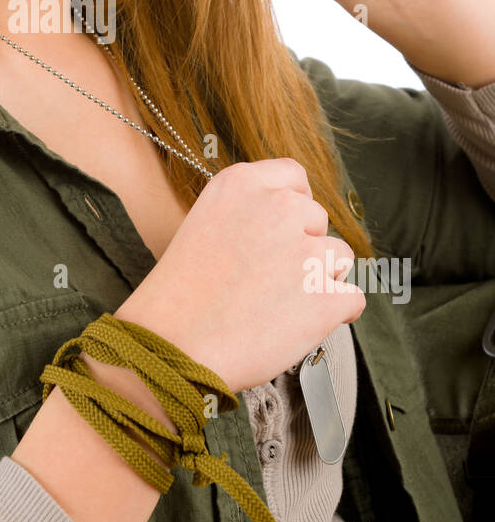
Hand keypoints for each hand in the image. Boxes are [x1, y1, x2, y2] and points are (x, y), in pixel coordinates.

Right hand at [116, 158, 364, 394]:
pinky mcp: (326, 296)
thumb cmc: (181, 295)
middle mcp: (279, 207)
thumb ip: (249, 213)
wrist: (170, 345)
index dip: (292, 207)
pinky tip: (296, 325)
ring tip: (276, 305)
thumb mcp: (205, 224)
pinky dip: (333, 314)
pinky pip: (351, 298)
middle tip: (267, 279)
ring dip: (318, 280)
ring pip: (338, 258)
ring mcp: (307, 251)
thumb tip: (289, 223)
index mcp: (243, 183)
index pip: (294, 176)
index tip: (282, 231)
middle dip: (303, 246)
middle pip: (318, 219)